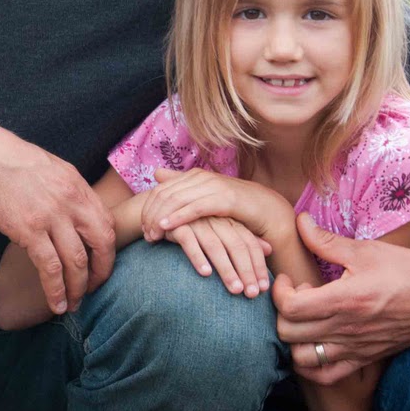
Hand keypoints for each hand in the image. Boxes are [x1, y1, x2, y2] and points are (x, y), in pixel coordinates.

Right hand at [0, 115, 113, 314]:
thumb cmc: (8, 160)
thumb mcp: (50, 169)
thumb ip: (66, 192)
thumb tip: (71, 214)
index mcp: (77, 185)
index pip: (106, 223)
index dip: (107, 250)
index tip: (100, 265)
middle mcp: (71, 201)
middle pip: (101, 244)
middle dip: (100, 273)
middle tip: (92, 290)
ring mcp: (51, 216)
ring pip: (76, 261)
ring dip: (77, 288)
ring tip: (73, 304)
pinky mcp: (29, 230)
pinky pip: (50, 267)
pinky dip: (55, 289)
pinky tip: (55, 303)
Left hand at [141, 168, 288, 241]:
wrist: (267, 210)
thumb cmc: (234, 207)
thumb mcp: (205, 197)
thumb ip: (181, 186)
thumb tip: (156, 173)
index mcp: (194, 175)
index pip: (160, 190)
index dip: (147, 209)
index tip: (141, 228)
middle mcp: (200, 177)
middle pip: (163, 195)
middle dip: (150, 216)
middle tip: (144, 236)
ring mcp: (212, 186)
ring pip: (175, 201)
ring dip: (160, 220)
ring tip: (152, 236)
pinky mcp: (224, 199)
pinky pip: (194, 208)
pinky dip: (177, 217)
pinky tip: (166, 228)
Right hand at [162, 215, 272, 296]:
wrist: (162, 210)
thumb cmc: (196, 224)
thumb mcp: (221, 229)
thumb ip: (243, 238)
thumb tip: (269, 249)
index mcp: (229, 221)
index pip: (249, 244)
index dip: (258, 266)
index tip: (263, 289)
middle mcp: (216, 219)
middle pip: (237, 246)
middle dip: (246, 272)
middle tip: (252, 295)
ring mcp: (196, 220)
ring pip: (216, 246)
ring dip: (227, 270)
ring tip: (235, 290)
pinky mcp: (177, 224)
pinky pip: (189, 241)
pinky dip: (197, 257)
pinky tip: (205, 274)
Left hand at [274, 213, 409, 383]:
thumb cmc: (405, 269)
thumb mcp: (364, 250)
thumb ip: (325, 240)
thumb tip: (299, 220)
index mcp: (345, 300)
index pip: (289, 307)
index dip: (279, 292)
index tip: (289, 279)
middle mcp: (347, 329)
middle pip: (287, 334)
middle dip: (281, 313)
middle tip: (298, 296)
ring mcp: (355, 348)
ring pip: (301, 359)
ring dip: (293, 339)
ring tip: (306, 319)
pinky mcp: (365, 358)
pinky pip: (326, 375)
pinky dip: (309, 365)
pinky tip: (312, 343)